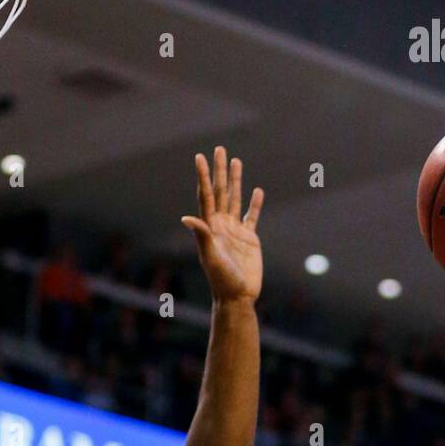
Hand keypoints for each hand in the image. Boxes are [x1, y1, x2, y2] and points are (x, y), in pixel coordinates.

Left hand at [182, 146, 263, 302]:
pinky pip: (252, 216)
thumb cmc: (221, 279)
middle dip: (219, 170)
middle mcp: (221, 225)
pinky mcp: (250, 238)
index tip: (200, 157)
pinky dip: (255, 203)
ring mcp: (235, 230)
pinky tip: (258, 190)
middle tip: (220, 149)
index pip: (206, 196)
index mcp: (210, 227)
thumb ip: (202, 235)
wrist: (237, 296)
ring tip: (236, 161)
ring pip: (235, 199)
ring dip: (235, 180)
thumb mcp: (210, 256)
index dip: (203, 176)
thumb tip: (186, 218)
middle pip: (220, 191)